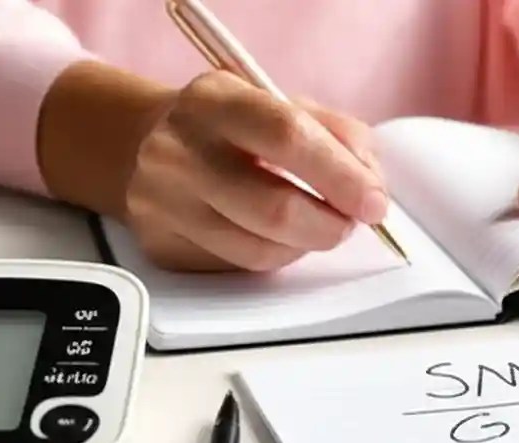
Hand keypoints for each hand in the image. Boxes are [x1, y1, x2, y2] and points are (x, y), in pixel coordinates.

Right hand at [124, 70, 386, 271]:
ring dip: (304, 245)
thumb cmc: (231, 128)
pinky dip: (273, 256)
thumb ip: (339, 136)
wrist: (144, 145)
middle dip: (330, 225)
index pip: (287, 136)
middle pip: (274, 209)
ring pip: (260, 251)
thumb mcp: (283, 104)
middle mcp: (178, 151)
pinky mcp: (162, 246)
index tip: (374, 202)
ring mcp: (162, 203)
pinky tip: (272, 235)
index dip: (341, 176)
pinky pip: (238, 267)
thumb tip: (371, 189)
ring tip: (313, 225)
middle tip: (350, 223)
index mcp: (214, 100)